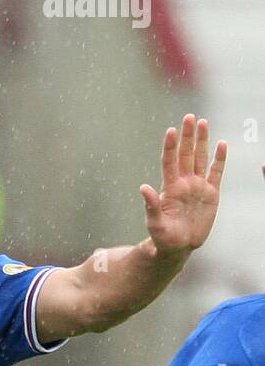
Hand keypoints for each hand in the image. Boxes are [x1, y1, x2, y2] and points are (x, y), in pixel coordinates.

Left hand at [140, 116, 226, 259]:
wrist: (179, 248)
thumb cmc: (163, 237)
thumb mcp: (155, 224)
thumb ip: (151, 205)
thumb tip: (143, 187)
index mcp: (170, 188)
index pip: (169, 162)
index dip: (170, 146)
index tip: (171, 131)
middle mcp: (184, 183)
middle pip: (186, 154)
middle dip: (187, 136)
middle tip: (189, 117)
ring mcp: (198, 187)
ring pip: (201, 158)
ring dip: (202, 141)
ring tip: (203, 122)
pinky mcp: (211, 194)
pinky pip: (216, 172)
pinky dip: (219, 159)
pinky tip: (221, 144)